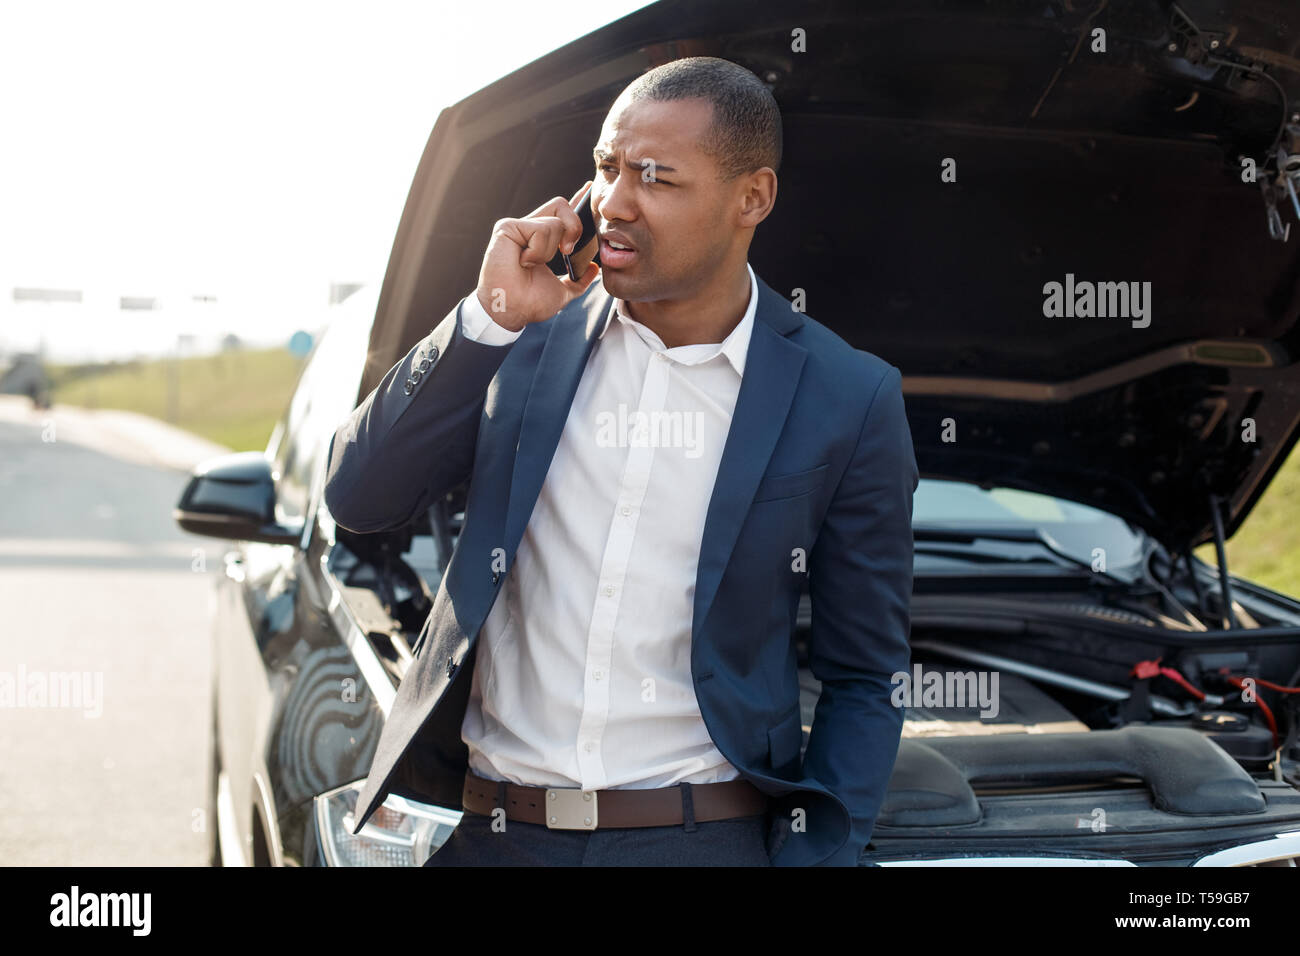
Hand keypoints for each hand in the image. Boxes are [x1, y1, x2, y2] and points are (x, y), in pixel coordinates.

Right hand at [473, 182, 600, 330]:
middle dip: (575, 226)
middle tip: (568, 251)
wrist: (510, 310)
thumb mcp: (561, 292)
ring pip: (555, 220)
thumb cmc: (529, 303)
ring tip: (532, 264)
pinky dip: (538, 250)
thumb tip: (593, 268)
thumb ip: (578, 281)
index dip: (576, 200)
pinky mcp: (508, 227)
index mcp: (541, 240)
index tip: (589, 188)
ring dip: (551, 249)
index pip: (561, 214)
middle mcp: (529, 229)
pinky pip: (540, 228)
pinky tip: (524, 261)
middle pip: (562, 205)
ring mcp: (518, 226)